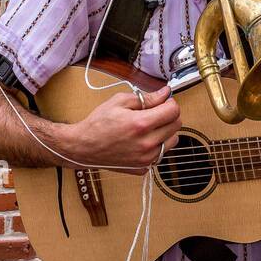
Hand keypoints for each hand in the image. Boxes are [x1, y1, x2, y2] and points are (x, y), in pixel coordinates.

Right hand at [57, 84, 181, 174]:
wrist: (83, 147)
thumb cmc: (98, 123)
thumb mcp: (120, 101)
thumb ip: (146, 98)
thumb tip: (165, 93)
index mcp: (141, 124)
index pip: (173, 111)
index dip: (170, 102)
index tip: (164, 101)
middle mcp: (146, 144)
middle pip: (176, 125)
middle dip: (169, 115)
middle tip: (155, 112)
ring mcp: (146, 158)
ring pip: (173, 140)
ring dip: (166, 131)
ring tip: (149, 127)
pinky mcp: (143, 168)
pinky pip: (161, 154)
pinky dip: (157, 146)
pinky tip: (142, 140)